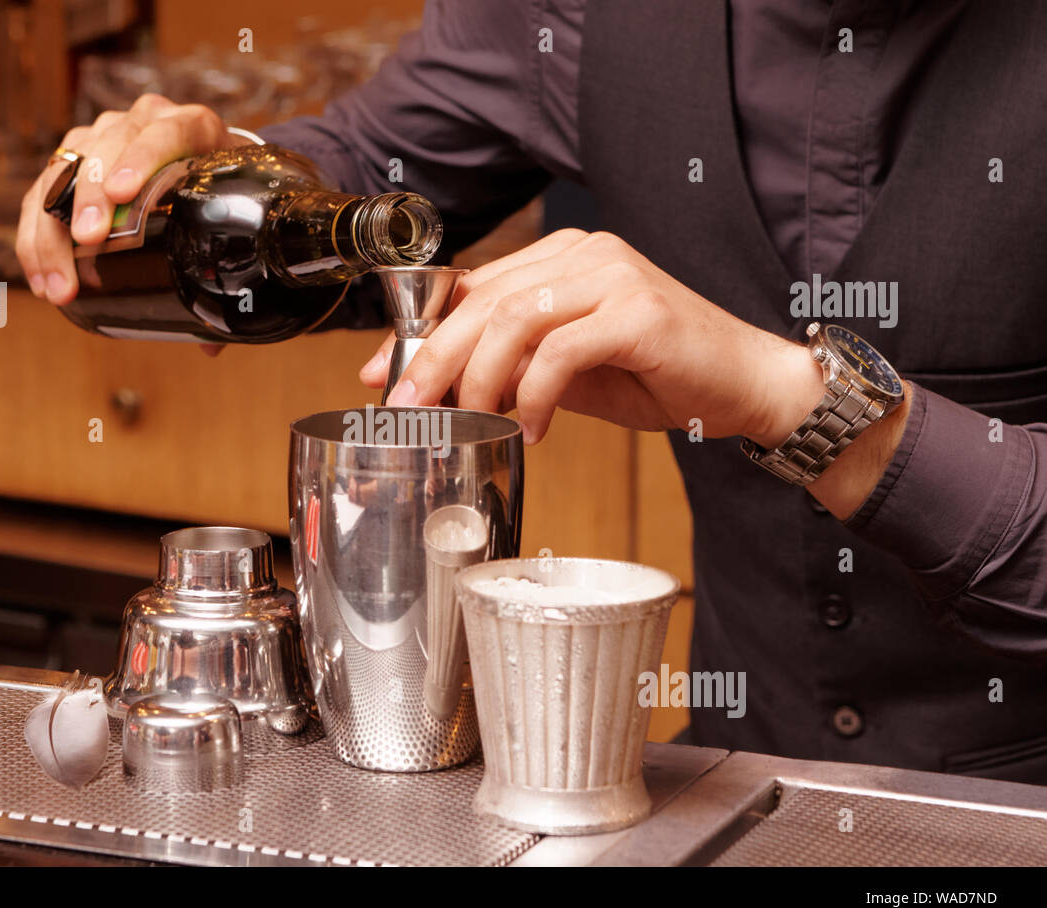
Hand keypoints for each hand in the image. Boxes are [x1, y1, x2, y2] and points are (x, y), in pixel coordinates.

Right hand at [15, 94, 246, 315]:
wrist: (206, 165)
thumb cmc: (223, 197)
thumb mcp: (235, 216)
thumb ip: (232, 275)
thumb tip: (212, 346)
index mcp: (190, 126)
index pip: (163, 132)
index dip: (141, 157)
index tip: (124, 192)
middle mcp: (139, 122)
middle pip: (103, 148)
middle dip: (90, 196)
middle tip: (88, 239)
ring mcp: (101, 138)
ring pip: (63, 172)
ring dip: (54, 230)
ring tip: (60, 286)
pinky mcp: (71, 162)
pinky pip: (41, 196)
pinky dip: (36, 239)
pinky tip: (41, 280)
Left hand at [364, 228, 913, 517]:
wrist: (748, 386)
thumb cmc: (661, 377)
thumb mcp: (571, 372)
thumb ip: (513, 368)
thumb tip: (444, 392)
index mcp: (565, 256)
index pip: (474, 286)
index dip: (422, 331)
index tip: (384, 374)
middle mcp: (586, 252)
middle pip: (484, 300)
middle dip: (434, 358)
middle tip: (408, 407)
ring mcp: (613, 275)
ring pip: (514, 320)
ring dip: (479, 381)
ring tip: (471, 425)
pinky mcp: (638, 311)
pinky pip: (561, 352)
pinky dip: (537, 396)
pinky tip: (535, 431)